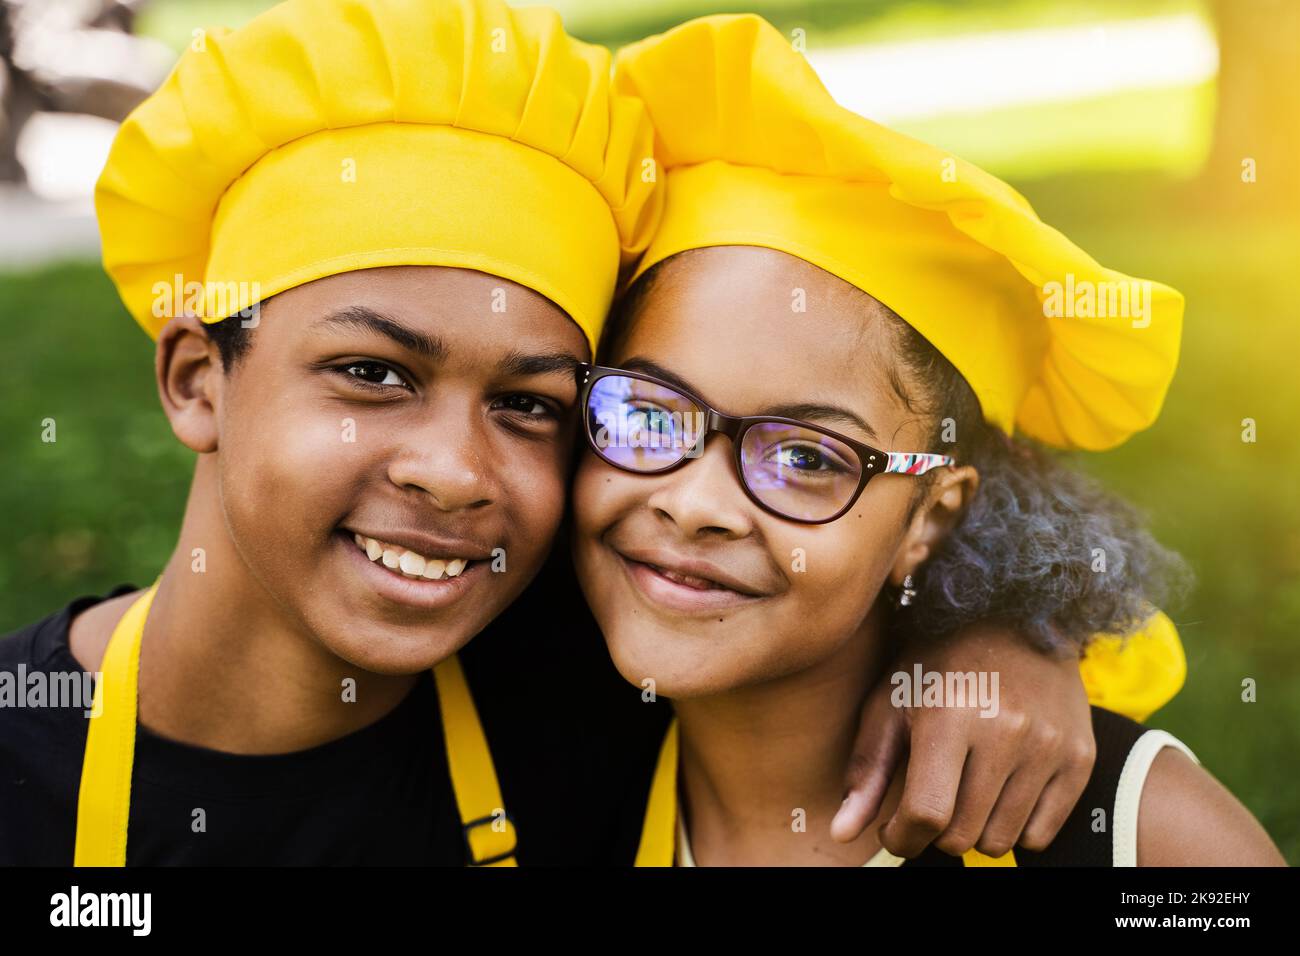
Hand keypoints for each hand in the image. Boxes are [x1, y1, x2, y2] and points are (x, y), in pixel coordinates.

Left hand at [831, 624, 1095, 857]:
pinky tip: (999, 792)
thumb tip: (841, 833)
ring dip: (974, 830)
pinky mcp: (1079, 758)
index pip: (926, 815)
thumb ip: (866, 771)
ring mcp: (1048, 747)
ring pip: (1000, 841)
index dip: (901, 837)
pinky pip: (1040, 835)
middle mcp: (1005, 733)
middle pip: (962, 836)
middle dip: (935, 832)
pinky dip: (1014, 827)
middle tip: (931, 800)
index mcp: (949, 718)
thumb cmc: (937, 664)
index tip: (894, 829)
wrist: (1014, 619)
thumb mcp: (890, 703)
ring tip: (964, 790)